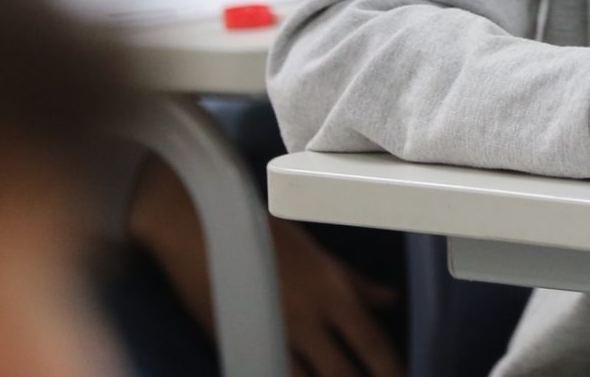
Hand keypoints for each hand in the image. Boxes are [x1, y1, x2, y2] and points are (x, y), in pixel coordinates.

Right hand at [127, 158, 401, 376]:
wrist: (197, 226)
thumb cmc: (260, 230)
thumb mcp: (316, 252)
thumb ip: (354, 281)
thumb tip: (389, 300)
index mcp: (333, 291)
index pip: (373, 343)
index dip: (392, 369)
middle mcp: (309, 318)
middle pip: (344, 373)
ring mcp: (274, 336)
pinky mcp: (243, 346)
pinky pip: (271, 373)